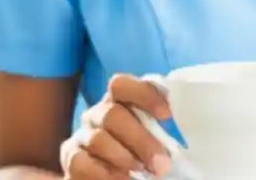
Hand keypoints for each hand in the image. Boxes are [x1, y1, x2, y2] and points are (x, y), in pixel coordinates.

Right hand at [60, 74, 174, 178]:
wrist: (119, 175)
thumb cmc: (142, 154)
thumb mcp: (154, 136)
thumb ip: (161, 127)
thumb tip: (185, 120)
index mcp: (118, 101)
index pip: (121, 85)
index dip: (144, 95)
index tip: (168, 116)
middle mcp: (97, 114)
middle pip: (112, 114)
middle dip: (140, 140)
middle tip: (162, 164)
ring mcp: (81, 136)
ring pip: (98, 139)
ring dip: (124, 158)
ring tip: (141, 173)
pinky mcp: (70, 159)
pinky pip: (80, 162)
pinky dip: (103, 174)